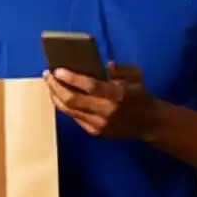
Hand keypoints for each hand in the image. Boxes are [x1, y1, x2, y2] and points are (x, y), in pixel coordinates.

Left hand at [44, 63, 160, 139]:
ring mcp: (99, 124)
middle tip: (48, 75)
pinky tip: (59, 96)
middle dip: (56, 86)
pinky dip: (64, 106)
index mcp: (116, 94)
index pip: (89, 86)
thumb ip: (120, 69)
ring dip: (56, 96)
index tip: (57, 70)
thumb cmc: (140, 95)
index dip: (71, 78)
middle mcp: (106, 111)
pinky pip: (74, 117)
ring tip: (50, 84)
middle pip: (73, 100)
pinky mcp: (95, 131)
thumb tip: (104, 65)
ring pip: (69, 110)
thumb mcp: (135, 76)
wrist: (148, 123)